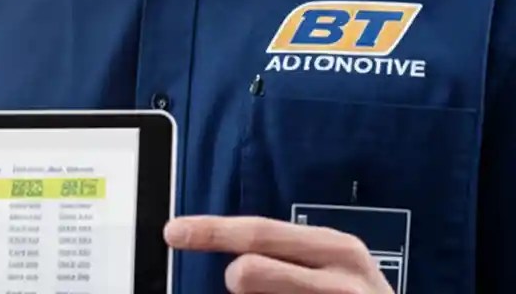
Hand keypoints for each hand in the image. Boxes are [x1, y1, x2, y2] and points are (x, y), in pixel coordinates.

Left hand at [164, 215, 394, 293]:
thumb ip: (286, 259)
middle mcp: (342, 278)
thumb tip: (232, 261)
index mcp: (336, 248)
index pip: (260, 233)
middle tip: (240, 284)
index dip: (212, 231)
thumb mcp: (333, 270)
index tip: (172, 232)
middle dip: (236, 280)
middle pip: (249, 273)